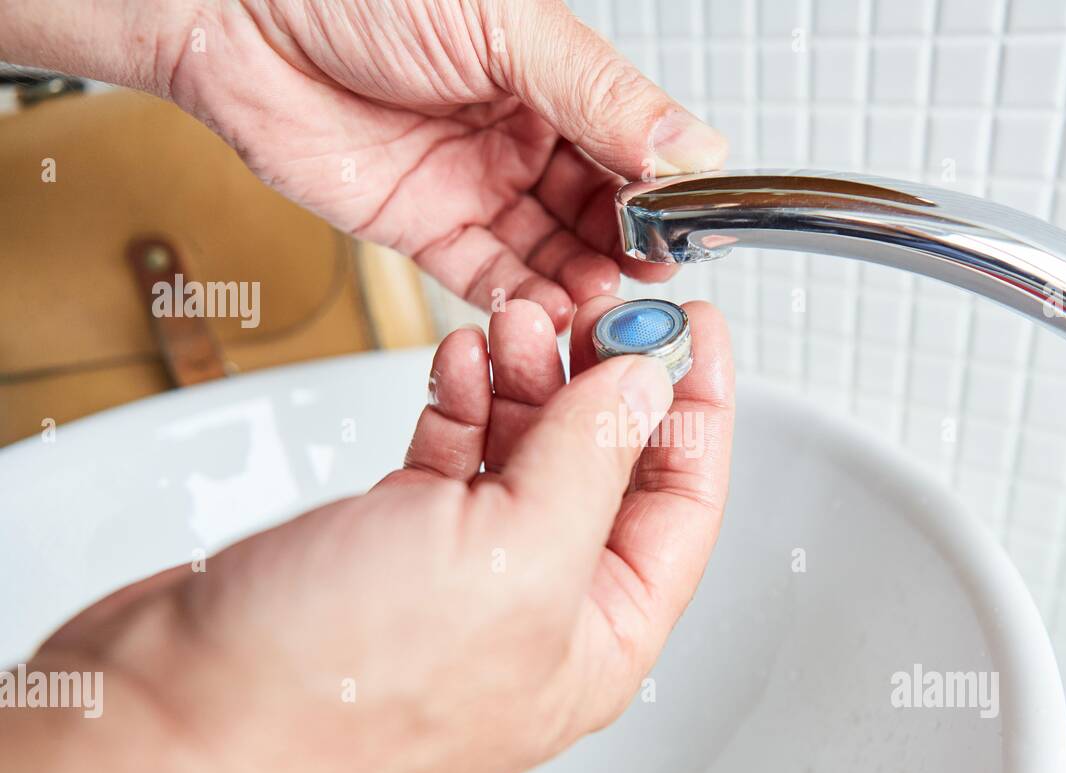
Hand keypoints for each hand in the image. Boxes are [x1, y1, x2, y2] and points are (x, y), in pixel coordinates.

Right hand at [14, 299, 733, 772]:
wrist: (171, 721)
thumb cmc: (331, 694)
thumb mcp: (510, 556)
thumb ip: (592, 462)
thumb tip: (646, 390)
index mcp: (596, 640)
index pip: (685, 505)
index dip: (696, 406)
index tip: (690, 323)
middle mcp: (537, 614)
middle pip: (604, 471)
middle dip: (598, 381)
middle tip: (586, 309)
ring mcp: (461, 582)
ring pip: (525, 457)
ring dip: (527, 381)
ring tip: (515, 322)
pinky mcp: (391, 552)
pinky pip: (454, 461)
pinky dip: (465, 404)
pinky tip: (462, 365)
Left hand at [147, 0, 725, 328]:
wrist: (235, 16)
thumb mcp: (504, 27)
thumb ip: (599, 94)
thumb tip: (692, 145)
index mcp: (553, 75)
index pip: (632, 147)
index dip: (661, 192)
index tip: (687, 231)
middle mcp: (521, 132)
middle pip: (598, 209)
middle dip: (626, 249)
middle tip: (648, 283)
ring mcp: (475, 183)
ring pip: (550, 251)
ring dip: (581, 282)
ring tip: (601, 304)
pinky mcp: (424, 228)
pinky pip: (487, 276)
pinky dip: (520, 299)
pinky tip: (550, 311)